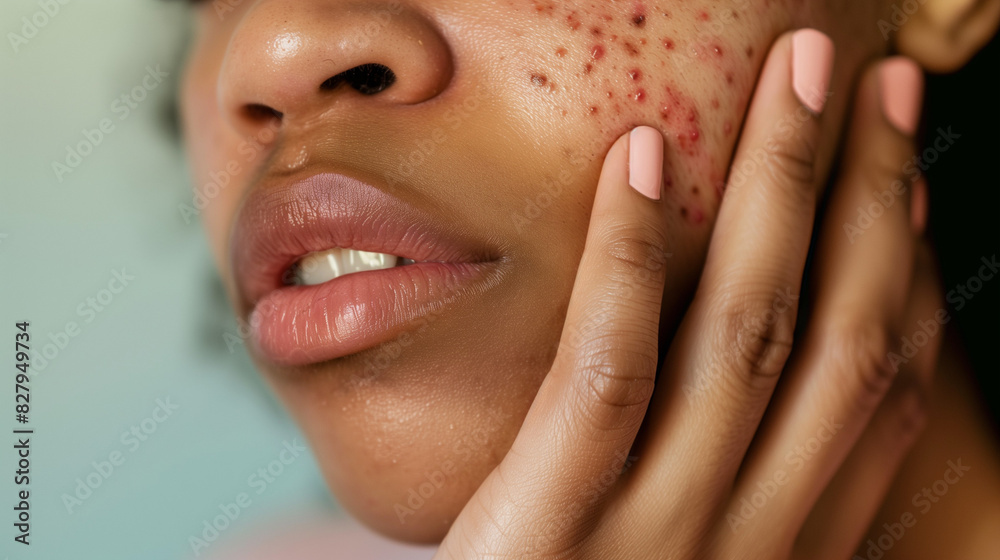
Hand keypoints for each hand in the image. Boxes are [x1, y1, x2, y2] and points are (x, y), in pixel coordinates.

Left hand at [435, 29, 940, 558]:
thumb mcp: (687, 558)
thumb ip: (733, 484)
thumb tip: (758, 353)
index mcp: (788, 547)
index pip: (881, 389)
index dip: (907, 264)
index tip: (906, 165)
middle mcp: (747, 540)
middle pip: (834, 339)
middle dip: (866, 197)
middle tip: (872, 79)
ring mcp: (652, 536)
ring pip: (742, 338)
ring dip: (779, 195)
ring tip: (793, 81)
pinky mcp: (548, 529)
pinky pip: (606, 375)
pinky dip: (633, 264)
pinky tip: (642, 163)